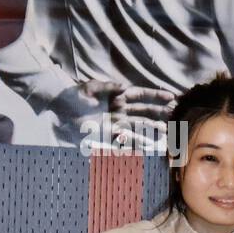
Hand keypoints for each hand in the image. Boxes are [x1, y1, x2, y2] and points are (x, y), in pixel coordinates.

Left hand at [52, 80, 175, 149]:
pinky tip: (150, 145)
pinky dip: (139, 142)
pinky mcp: (109, 135)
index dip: (156, 96)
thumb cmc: (73, 95)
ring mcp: (116, 123)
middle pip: (144, 111)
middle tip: (174, 115)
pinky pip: (128, 139)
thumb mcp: (89, 88)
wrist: (58, 109)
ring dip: (153, 129)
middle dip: (160, 113)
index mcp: (118, 96)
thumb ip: (107, 87)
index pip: (141, 95)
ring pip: (140, 126)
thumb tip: (124, 87)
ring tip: (167, 131)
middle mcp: (120, 110)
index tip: (171, 97)